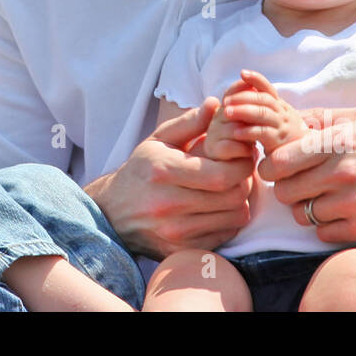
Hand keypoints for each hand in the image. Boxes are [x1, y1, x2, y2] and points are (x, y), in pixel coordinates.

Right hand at [86, 101, 254, 258]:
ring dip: (239, 200)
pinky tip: (217, 207)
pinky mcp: (181, 250)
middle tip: (239, 170)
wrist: (112, 212)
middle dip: (244, 181)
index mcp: (163, 171)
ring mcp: (174, 232)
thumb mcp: (159, 140)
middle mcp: (168, 204)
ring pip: (233, 217)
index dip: (241, 164)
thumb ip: (190, 122)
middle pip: (232, 196)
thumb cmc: (140, 170)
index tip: (243, 155)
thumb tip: (216, 104)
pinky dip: (228, 220)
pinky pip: (224, 235)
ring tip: (228, 187)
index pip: (221, 175)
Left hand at [209, 70, 307, 157]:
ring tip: (226, 112)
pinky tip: (236, 132)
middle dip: (243, 97)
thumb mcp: (275, 119)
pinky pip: (263, 134)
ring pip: (263, 114)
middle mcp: (283, 113)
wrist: (306, 158)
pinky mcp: (279, 143)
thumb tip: (244, 88)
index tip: (242, 73)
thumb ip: (263, 107)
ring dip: (243, 111)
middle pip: (264, 99)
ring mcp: (282, 127)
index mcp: (280, 106)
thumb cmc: (283, 136)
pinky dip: (249, 131)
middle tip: (225, 101)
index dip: (256, 79)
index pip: (268, 89)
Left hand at [258, 106, 355, 242]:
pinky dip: (326, 225)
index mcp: (339, 142)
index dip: (272, 167)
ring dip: (307, 207)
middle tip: (300, 183)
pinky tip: (341, 211)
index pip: (279, 162)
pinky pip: (324, 233)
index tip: (277, 169)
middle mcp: (345, 173)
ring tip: (325, 196)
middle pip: (285, 191)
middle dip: (287, 187)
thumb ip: (323, 119)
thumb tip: (288, 117)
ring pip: (303, 214)